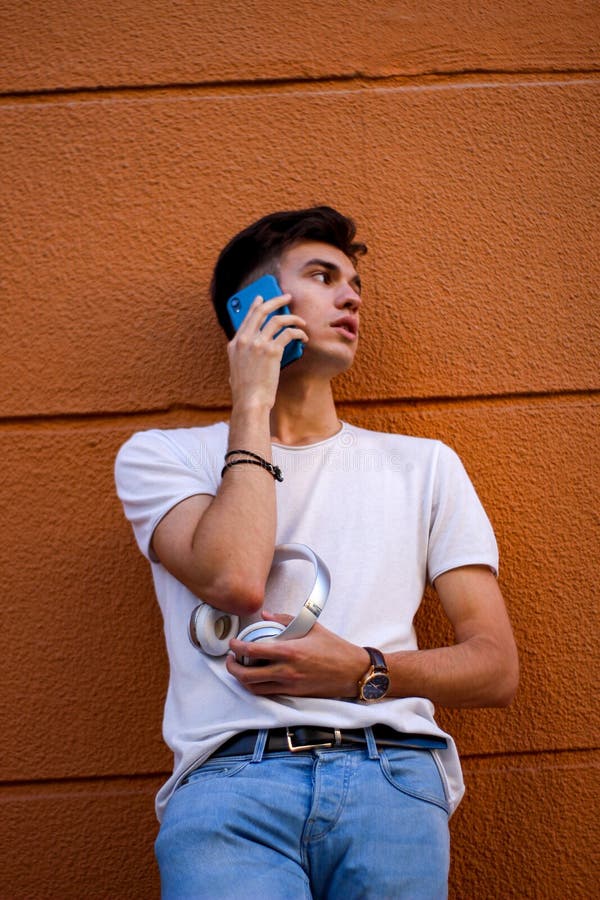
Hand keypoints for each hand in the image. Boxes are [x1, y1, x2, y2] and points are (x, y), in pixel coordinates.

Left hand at [226, 612, 369, 697]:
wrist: (353, 672)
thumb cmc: (335, 648)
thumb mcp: (312, 627)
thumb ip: (286, 619)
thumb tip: (266, 615)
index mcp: (290, 651)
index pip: (254, 650)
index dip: (237, 647)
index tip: (232, 643)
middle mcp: (286, 671)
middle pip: (248, 675)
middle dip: (232, 668)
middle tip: (230, 659)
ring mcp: (289, 685)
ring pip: (255, 688)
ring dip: (242, 679)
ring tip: (240, 669)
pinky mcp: (294, 694)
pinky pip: (268, 694)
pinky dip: (257, 687)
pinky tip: (256, 678)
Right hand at [228, 294, 306, 410]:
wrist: (250, 401)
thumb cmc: (246, 389)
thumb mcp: (237, 367)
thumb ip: (243, 353)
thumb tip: (255, 344)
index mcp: (235, 343)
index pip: (246, 317)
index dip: (256, 305)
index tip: (263, 298)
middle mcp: (245, 340)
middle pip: (262, 311)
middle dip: (276, 300)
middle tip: (286, 297)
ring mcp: (258, 344)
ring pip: (278, 319)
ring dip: (292, 317)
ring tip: (300, 320)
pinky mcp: (272, 351)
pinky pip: (289, 334)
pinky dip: (298, 333)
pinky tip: (303, 337)